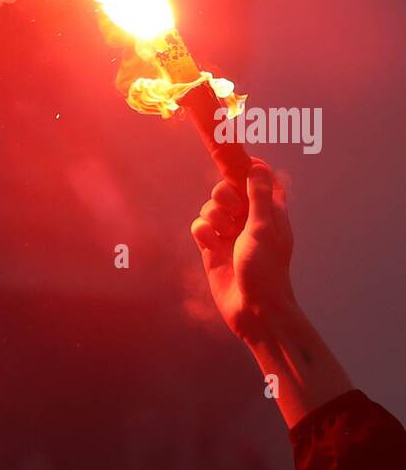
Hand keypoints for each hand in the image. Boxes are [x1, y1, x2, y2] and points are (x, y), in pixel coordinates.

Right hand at [191, 158, 294, 339]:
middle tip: (233, 213)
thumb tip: (257, 165)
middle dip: (223, 196)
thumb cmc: (266, 270)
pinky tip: (210, 246)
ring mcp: (229, 232)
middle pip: (226, 188)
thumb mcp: (264, 228)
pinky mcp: (212, 247)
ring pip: (211, 206)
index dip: (245, 167)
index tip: (231, 158)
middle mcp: (248, 218)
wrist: (253, 311)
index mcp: (268, 210)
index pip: (257, 177)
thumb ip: (258, 195)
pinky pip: (200, 225)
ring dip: (213, 216)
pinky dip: (203, 231)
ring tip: (223, 236)